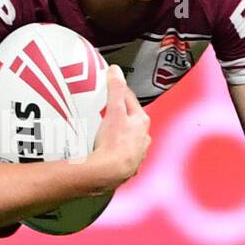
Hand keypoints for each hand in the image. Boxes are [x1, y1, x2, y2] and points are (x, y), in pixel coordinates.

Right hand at [85, 64, 150, 192]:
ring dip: (116, 134)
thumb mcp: (114, 110)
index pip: (130, 100)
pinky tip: (102, 150)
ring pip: (126, 139)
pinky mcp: (126, 167)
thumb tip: (116, 71)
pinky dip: (112, 150)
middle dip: (118, 114)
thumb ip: (115, 89)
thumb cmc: (114, 143)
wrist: (108, 173)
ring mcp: (135, 154)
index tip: (109, 86)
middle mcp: (142, 139)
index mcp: (142, 122)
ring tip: (102, 132)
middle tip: (104, 110)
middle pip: (129, 120)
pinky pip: (119, 154)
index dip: (118, 92)